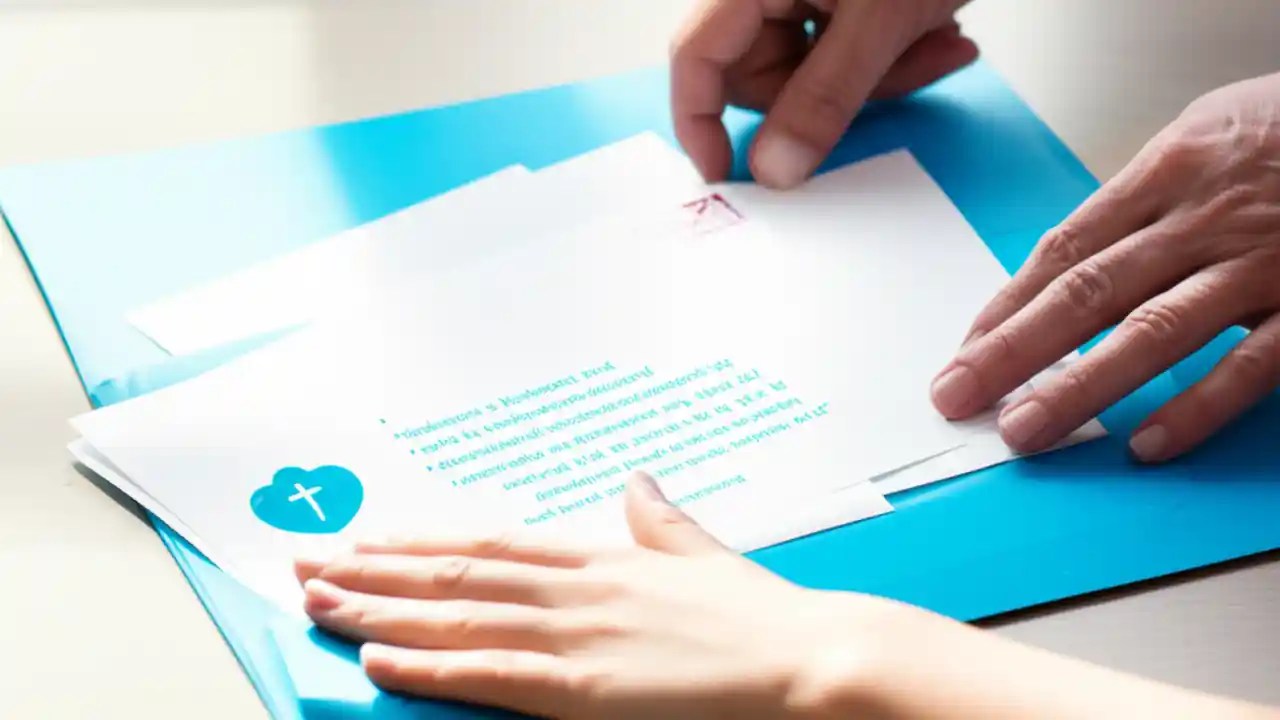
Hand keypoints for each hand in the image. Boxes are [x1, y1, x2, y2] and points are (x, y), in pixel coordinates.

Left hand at [295, 473, 911, 718]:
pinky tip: (377, 658)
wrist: (811, 660)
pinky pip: (489, 674)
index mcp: (601, 559)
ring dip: (379, 609)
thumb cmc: (763, 621)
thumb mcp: (704, 559)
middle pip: (455, 573)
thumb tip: (639, 481)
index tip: (370, 538)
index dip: (421, 542)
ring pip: (456, 616)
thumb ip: (662, 522)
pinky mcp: (584, 689)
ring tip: (317, 601)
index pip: (490, 545)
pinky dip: (428, 664)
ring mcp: (576, 636)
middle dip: (375, 571)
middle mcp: (576, 589)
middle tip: (307, 562)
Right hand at [670, 0, 975, 187]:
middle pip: (760, 72)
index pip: (696, 56)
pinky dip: (892, 56)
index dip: (699, 122)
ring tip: (936, 42)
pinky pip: (845, 52)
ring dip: (878, 77)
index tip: (727, 175)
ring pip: (811, 71)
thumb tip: (776, 166)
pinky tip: (939, 33)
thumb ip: (825, 98)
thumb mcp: (881, 18)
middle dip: (827, 97)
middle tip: (889, 83)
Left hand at [932, 73, 1279, 462]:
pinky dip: (1198, 408)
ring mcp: (1259, 265)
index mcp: (1168, 172)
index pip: (1066, 248)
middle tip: (958, 397)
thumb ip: (1145, 198)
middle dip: (1013, 350)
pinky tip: (1147, 444)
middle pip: (1088, 291)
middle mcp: (1203, 219)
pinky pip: (1251, 365)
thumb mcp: (1208, 136)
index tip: (965, 351)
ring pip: (1155, 331)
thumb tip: (1075, 259)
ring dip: (1082, 385)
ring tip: (1025, 429)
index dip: (1008, 304)